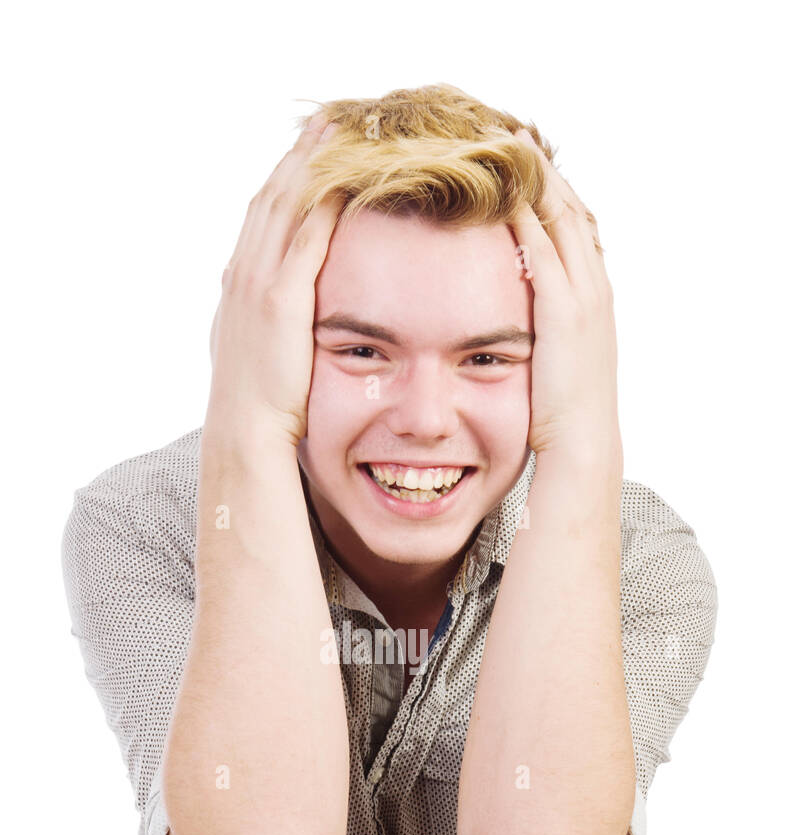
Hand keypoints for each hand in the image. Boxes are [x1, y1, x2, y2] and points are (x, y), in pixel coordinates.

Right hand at [203, 115, 343, 453]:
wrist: (245, 435)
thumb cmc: (258, 410)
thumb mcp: (253, 355)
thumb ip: (258, 322)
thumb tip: (262, 309)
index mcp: (237, 283)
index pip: (261, 215)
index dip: (284, 178)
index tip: (307, 149)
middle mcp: (242, 272)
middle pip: (273, 195)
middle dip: (299, 155)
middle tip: (327, 118)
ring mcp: (259, 282)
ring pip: (288, 202)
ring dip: (314, 162)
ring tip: (342, 126)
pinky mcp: (282, 297)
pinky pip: (307, 232)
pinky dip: (326, 197)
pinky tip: (350, 173)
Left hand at [509, 133, 621, 467]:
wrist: (583, 447)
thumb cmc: (561, 417)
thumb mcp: (555, 362)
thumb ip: (541, 331)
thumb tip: (512, 320)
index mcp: (593, 296)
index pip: (573, 224)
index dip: (550, 187)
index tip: (523, 156)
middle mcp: (593, 285)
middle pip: (568, 206)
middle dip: (541, 166)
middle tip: (511, 128)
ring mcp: (582, 294)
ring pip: (558, 214)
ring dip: (532, 174)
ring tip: (503, 136)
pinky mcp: (562, 309)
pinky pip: (540, 245)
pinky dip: (522, 211)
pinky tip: (500, 185)